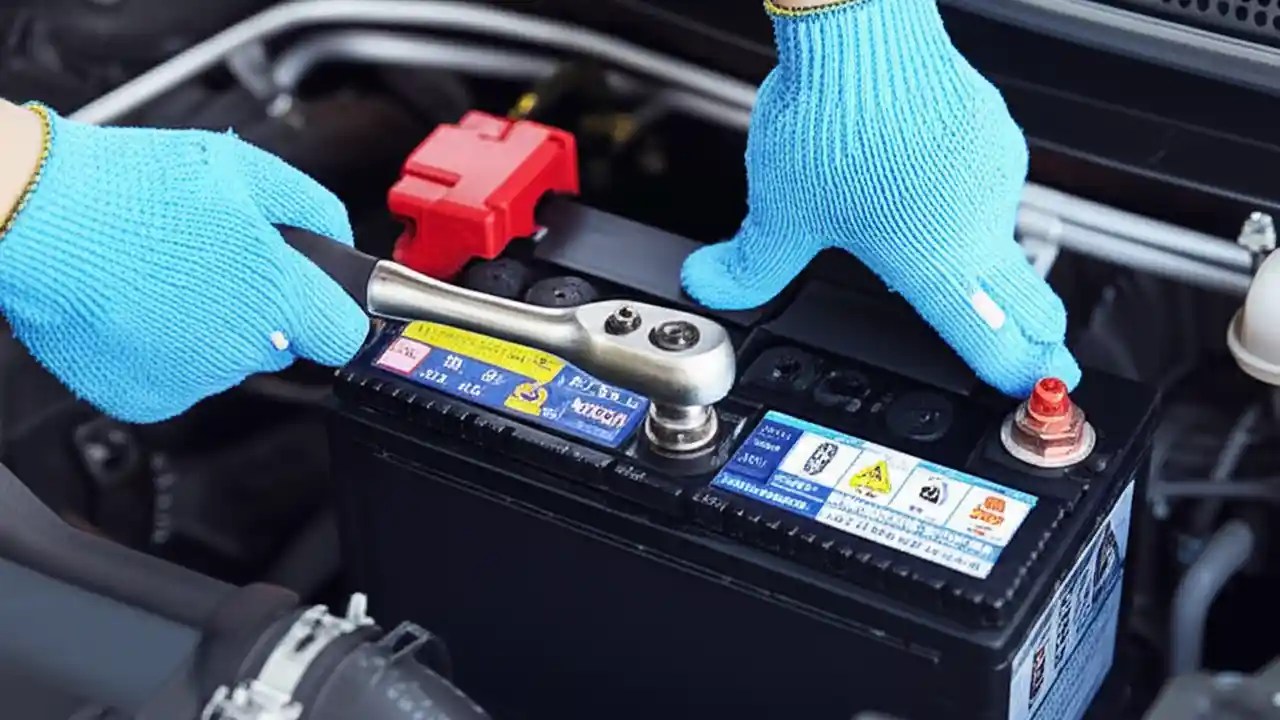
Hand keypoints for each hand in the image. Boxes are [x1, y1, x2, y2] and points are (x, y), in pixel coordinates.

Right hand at [0, 106, 368, 422]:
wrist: (38, 219)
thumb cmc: (132, 190)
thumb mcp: (247, 169)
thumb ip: (314, 208)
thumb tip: (338, 238)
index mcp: (279, 296)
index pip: (345, 335)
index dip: (333, 312)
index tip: (321, 303)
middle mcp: (242, 348)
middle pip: (282, 344)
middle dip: (262, 309)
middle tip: (212, 262)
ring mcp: (194, 379)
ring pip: (226, 359)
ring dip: (208, 327)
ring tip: (164, 276)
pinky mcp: (148, 399)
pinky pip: (177, 377)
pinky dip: (163, 348)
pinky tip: (138, 305)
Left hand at [681, 0, 1079, 396]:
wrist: (862, 32)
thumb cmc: (831, 121)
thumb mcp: (777, 213)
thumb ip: (747, 264)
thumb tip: (711, 284)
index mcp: (936, 262)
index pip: (995, 341)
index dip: (1022, 375)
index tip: (1043, 388)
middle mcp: (979, 223)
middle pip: (1028, 299)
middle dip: (1037, 333)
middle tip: (1040, 351)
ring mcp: (995, 173)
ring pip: (993, 230)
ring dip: (966, 244)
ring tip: (905, 227)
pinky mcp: (995, 131)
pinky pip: (983, 179)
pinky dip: (956, 191)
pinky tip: (911, 173)